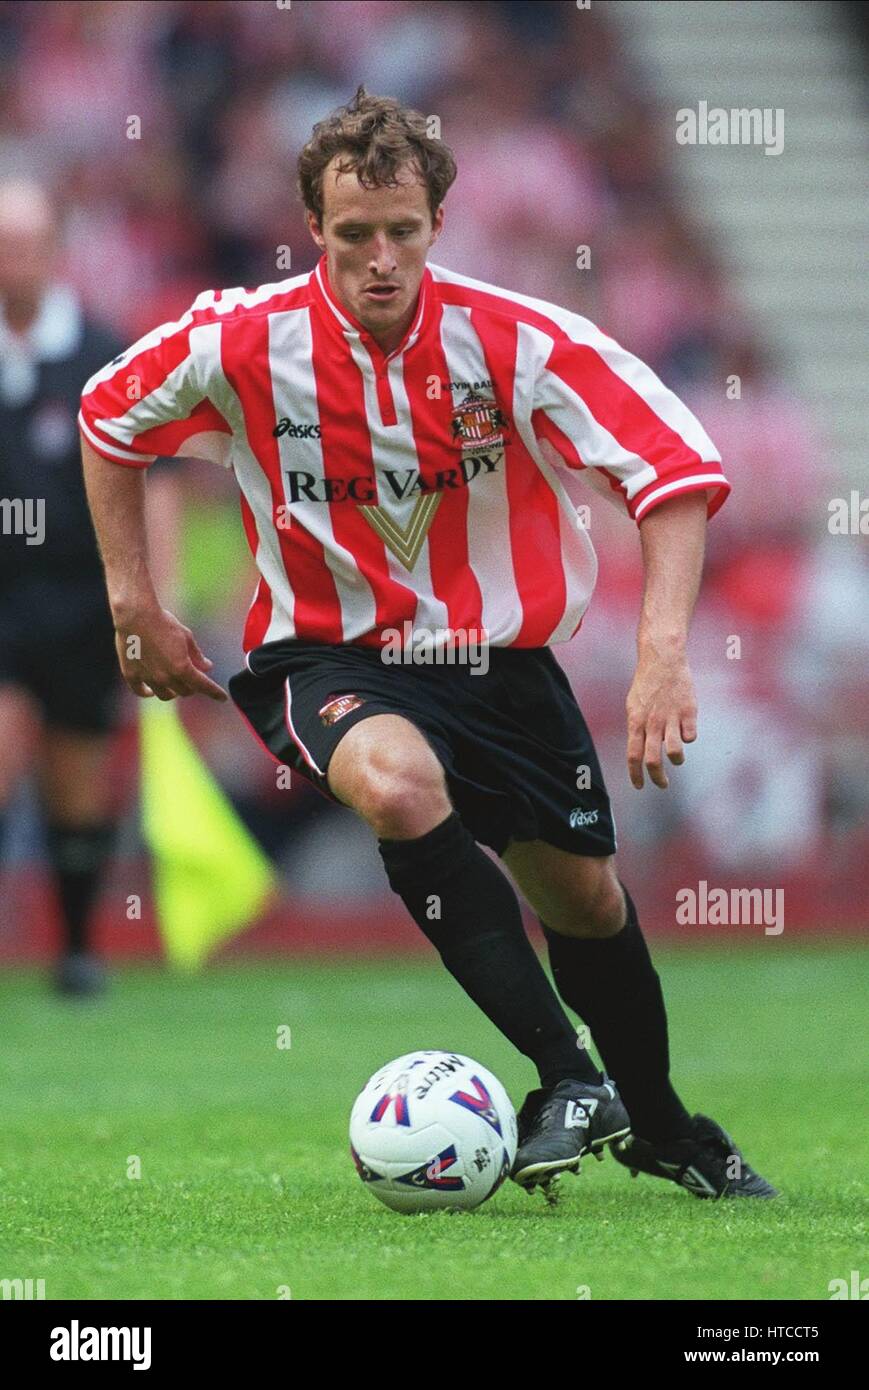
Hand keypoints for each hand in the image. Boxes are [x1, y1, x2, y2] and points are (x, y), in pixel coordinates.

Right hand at [114, 606, 227, 702]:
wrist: (135, 615)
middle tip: (193, 680)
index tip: (222, 697)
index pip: (203, 685)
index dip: (215, 692)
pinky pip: (141, 691)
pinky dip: (147, 692)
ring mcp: (148, 678)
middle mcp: (166, 677)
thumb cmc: (164, 623)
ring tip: (174, 687)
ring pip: (164, 695)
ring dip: (172, 692)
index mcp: (182, 668)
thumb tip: (207, 667)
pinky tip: (151, 691)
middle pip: (184, 691)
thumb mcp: (186, 637)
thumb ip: (197, 655)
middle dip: (192, 687)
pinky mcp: (131, 674)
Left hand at [625, 649, 696, 788]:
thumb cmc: (647, 684)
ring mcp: (671, 718)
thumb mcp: (634, 706)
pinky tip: (686, 729)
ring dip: (677, 760)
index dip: (636, 775)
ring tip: (677, 757)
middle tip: (662, 784)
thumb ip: (637, 729)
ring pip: (675, 753)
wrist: (663, 660)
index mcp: (636, 722)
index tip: (640, 786)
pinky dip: (689, 738)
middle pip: (653, 760)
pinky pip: (691, 737)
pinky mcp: (689, 712)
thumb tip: (640, 752)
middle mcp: (652, 723)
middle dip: (658, 778)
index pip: (633, 756)